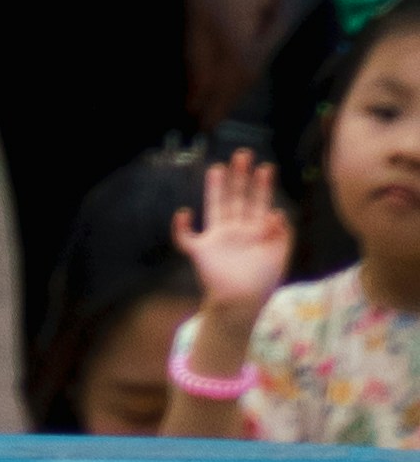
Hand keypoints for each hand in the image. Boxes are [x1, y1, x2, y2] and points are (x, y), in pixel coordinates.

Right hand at [188, 142, 296, 339]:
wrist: (242, 306)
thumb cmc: (262, 284)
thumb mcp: (278, 258)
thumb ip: (280, 236)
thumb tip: (277, 214)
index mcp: (254, 232)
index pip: (258, 203)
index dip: (262, 186)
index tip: (266, 168)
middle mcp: (235, 230)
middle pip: (236, 198)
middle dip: (240, 177)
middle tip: (244, 155)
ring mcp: (217, 238)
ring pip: (214, 207)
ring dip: (215, 188)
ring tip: (218, 168)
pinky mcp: (201, 251)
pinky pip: (185, 237)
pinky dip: (180, 227)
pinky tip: (183, 213)